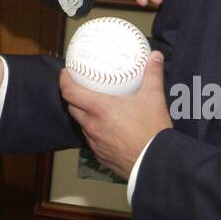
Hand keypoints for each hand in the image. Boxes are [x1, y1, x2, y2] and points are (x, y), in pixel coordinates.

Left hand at [59, 50, 170, 178]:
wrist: (156, 163)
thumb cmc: (152, 130)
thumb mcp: (154, 97)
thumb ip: (152, 74)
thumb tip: (155, 56)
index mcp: (99, 109)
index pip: (69, 92)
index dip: (64, 80)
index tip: (66, 73)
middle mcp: (92, 126)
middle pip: (72, 108)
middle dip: (73, 97)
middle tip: (82, 88)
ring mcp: (95, 143)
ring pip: (81, 125)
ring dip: (84, 115)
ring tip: (94, 107)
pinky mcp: (100, 156)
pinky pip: (91, 140)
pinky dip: (94, 132)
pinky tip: (106, 129)